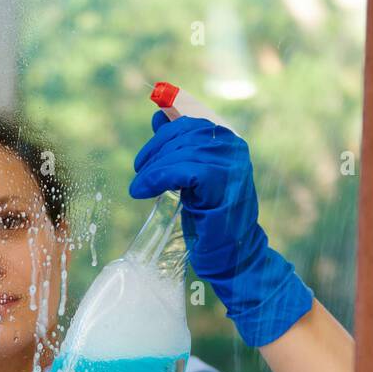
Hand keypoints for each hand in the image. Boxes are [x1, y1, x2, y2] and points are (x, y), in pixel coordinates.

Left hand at [129, 111, 313, 346]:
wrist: (230, 255)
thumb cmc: (209, 220)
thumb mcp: (190, 178)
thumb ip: (178, 148)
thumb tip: (159, 116)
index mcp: (228, 142)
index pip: (192, 119)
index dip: (167, 123)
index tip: (148, 142)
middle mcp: (233, 147)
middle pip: (183, 133)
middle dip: (154, 152)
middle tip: (139, 173)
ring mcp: (231, 164)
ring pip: (180, 151)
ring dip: (152, 169)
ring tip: (139, 188)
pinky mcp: (221, 182)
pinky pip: (181, 170)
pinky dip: (156, 178)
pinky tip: (142, 191)